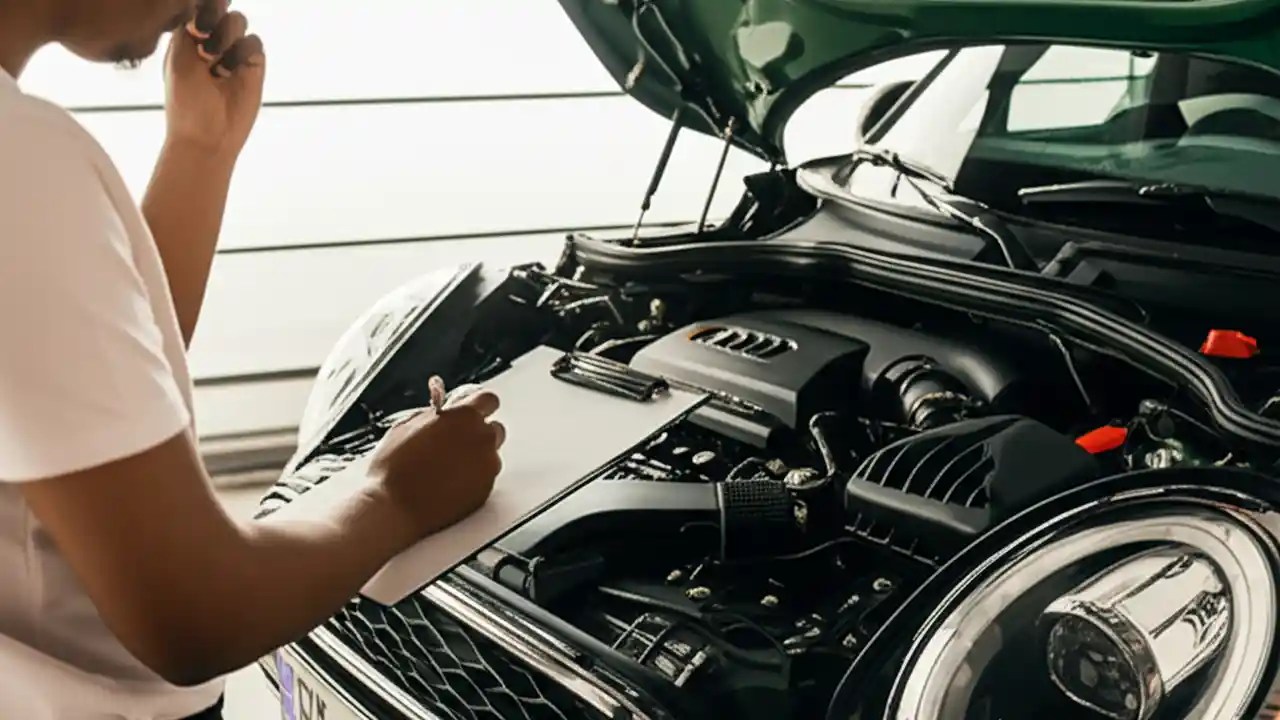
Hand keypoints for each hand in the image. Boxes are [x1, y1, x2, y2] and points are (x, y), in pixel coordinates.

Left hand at [163, 0, 265, 158]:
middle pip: (220, 6)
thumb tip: (209, 2)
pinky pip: (254, 43)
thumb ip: (189, 25)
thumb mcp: (178, 57)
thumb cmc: (185, 101)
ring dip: (225, 36)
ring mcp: (233, 52)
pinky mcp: (253, 66)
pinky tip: (227, 72)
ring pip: (238, 21)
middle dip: (213, 18)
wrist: (206, 136)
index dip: (202, 7)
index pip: (199, 6)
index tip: (194, 25)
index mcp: (187, 36)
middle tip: (201, 37)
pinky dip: (241, 53)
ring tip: (211, 61)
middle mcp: (211, 40)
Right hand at [367, 378, 505, 541]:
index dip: (478, 405)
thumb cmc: (394, 469)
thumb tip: (442, 411)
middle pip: (493, 428)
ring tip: (447, 467)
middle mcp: (482, 439)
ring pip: (490, 454)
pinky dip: (473, 478)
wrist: (394, 507)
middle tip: (455, 442)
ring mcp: (487, 466)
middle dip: (477, 433)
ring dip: (476, 457)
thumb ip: (433, 414)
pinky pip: (486, 477)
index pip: (488, 399)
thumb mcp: (406, 425)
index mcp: (463, 417)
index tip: (471, 410)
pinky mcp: (486, 490)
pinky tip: (450, 483)